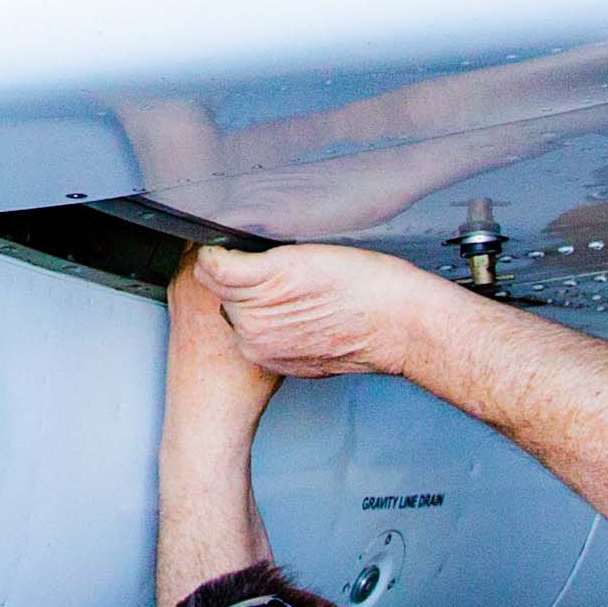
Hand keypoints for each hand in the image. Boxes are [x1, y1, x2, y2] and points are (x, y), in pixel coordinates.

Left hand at [184, 240, 458, 382]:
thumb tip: (231, 255)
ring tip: (278, 290)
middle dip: (231, 277)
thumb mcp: (306, 251)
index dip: (216, 250)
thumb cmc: (367, 283)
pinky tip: (284, 313)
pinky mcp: (275, 361)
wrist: (398, 324)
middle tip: (255, 264)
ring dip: (245, 302)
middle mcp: (255, 319)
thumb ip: (260, 256)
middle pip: (217, 290)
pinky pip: (251, 338)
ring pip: (233, 315)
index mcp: (262, 282)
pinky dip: (259, 325)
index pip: (209, 264)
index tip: (224, 245)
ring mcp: (262, 344)